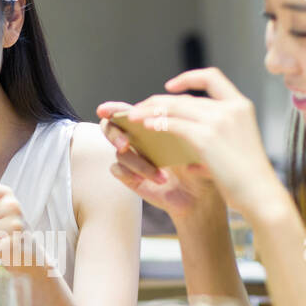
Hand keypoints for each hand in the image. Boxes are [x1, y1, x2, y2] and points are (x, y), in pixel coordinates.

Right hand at [97, 101, 220, 220]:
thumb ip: (189, 129)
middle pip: (111, 127)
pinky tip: (145, 181)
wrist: (200, 197)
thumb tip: (176, 115)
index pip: (129, 110)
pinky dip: (129, 174)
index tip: (104, 110)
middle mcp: (139, 139)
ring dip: (138, 163)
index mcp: (152, 124)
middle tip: (125, 144)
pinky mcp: (130, 177)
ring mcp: (134, 158)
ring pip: (120, 153)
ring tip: (162, 176)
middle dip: (114, 133)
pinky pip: (118, 170)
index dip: (114, 108)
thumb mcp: (200, 145)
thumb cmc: (201, 167)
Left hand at [124, 68, 284, 217]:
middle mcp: (231, 108)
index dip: (188, 78)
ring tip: (133, 117)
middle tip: (139, 108)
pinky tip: (146, 127)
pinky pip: (175, 125)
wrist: (261, 194)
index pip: (212, 77)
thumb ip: (217, 136)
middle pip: (186, 97)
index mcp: (241, 106)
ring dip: (151, 111)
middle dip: (158, 101)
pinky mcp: (207, 137)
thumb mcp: (237, 145)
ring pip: (176, 107)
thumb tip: (189, 148)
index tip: (169, 86)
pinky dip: (158, 124)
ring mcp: (219, 120)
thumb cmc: (249, 178)